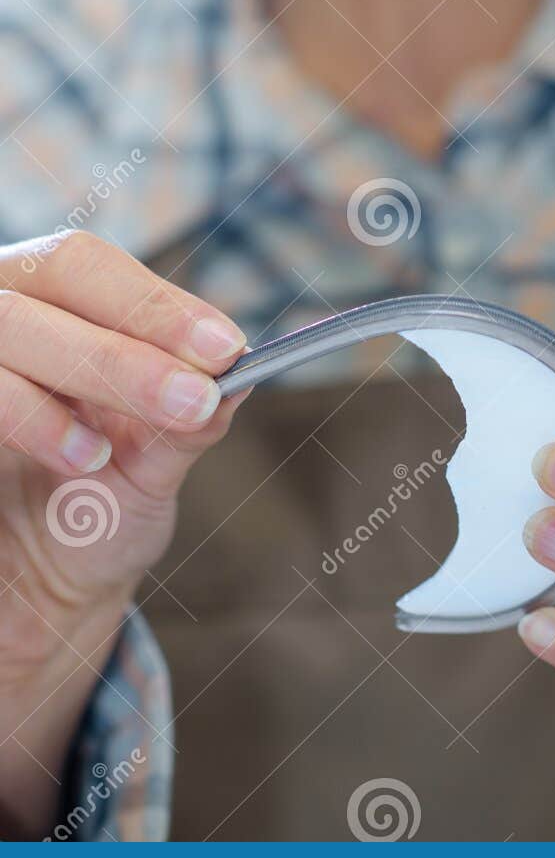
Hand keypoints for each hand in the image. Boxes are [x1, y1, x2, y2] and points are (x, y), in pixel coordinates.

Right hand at [0, 231, 247, 831]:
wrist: (17, 590)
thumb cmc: (88, 504)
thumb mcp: (143, 464)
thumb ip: (174, 417)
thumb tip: (229, 376)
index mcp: (46, 296)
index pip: (89, 267)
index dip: (150, 301)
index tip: (224, 349)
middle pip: (34, 293)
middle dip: (116, 347)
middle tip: (195, 397)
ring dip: (64, 387)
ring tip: (115, 453)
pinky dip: (18, 423)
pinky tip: (72, 466)